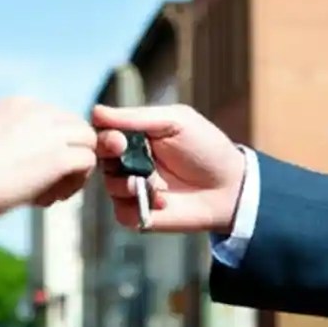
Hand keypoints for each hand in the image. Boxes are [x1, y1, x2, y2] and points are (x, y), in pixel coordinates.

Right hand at [0, 97, 96, 221]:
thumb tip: (45, 168)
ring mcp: (49, 131)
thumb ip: (21, 147)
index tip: (33, 175)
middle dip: (69, 158)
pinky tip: (47, 200)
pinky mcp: (58, 156)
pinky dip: (75, 184)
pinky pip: (87, 163)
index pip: (58, 121)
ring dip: (75, 172)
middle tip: (46, 189)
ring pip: (88, 143)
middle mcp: (36, 110)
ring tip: (47, 196)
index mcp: (18, 105)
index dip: (53, 149)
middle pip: (77, 129)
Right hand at [92, 104, 245, 233]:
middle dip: (110, 159)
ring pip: (109, 186)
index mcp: (135, 136)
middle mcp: (130, 161)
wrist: (232, 187)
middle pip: (99, 159)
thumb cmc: (206, 148)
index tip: (117, 141)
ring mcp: (134, 189)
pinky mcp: (141, 215)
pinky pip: (122, 213)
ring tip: (151, 183)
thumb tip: (95, 112)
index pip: (103, 134)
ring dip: (127, 184)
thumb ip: (136, 118)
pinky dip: (137, 207)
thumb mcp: (175, 121)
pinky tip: (161, 203)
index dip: (103, 138)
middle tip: (129, 158)